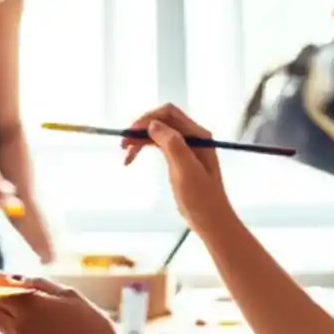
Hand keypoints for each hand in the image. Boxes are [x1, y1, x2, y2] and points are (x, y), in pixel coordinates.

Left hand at [0, 273, 123, 333]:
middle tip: (21, 299)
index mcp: (29, 306)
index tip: (9, 283)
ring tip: (45, 318)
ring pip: (4, 326)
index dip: (2, 286)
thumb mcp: (70, 295)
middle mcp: (19, 326)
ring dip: (14, 318)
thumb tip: (11, 276)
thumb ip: (38, 283)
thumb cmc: (93, 327)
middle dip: (0, 302)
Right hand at [120, 103, 233, 232]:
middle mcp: (192, 137)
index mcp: (198, 135)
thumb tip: (152, 124)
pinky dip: (144, 148)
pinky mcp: (179, 158)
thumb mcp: (186, 170)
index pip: (169, 113)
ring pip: (157, 133)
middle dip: (140, 129)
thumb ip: (172, 144)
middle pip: (161, 121)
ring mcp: (186, 147)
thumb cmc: (201, 197)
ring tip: (124, 154)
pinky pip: (158, 145)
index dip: (147, 119)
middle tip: (122, 146)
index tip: (130, 134)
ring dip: (139, 139)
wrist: (211, 220)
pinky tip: (132, 158)